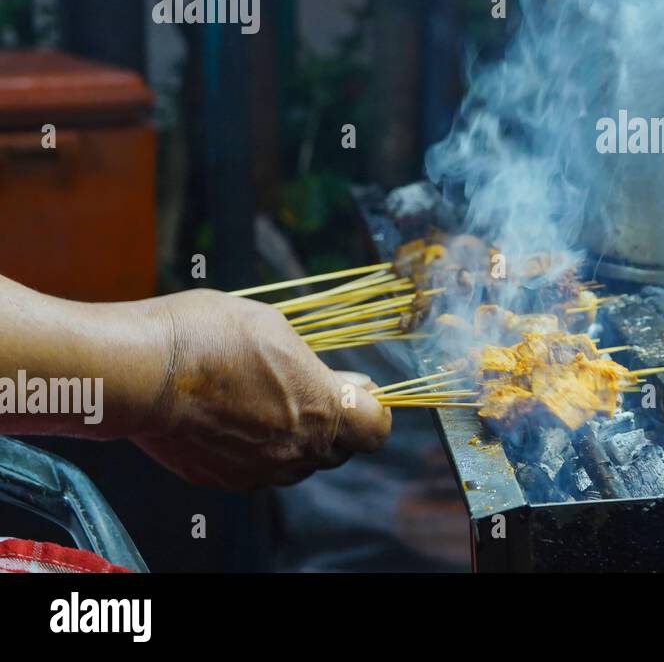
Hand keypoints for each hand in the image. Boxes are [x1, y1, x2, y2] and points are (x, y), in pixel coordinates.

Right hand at [131, 289, 391, 488]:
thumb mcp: (276, 330)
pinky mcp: (222, 479)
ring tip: (272, 403)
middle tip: (314, 389)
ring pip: (298, 465)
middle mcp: (295, 450)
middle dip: (335, 423)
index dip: (372, 409)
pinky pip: (256, 470)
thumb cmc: (210, 337)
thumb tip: (341, 382)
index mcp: (320, 409)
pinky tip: (236, 419)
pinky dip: (256, 450)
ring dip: (298, 440)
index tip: (359, 390)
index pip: (375, 430)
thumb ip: (315, 366)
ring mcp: (258, 471)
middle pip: (339, 450)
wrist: (142, 371)